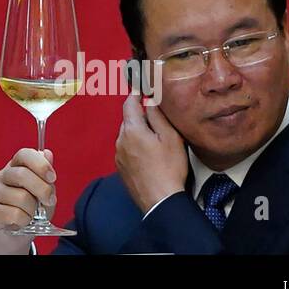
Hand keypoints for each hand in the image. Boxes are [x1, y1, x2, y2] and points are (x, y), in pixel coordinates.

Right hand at [0, 147, 55, 253]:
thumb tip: (47, 153)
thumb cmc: (31, 213)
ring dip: (33, 210)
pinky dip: (24, 221)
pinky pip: (15, 215)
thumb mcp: (43, 195)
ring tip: (30, 215)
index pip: (24, 154)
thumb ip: (45, 177)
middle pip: (23, 175)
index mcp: (14, 168)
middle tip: (50, 201)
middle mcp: (1, 177)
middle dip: (43, 190)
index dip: (40, 164)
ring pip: (21, 197)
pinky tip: (21, 222)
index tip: (52, 177)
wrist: (15, 238)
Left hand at [115, 90, 188, 213]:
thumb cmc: (168, 168)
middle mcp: (120, 140)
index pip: (128, 104)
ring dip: (137, 133)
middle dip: (138, 116)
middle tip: (155, 117)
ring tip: (155, 139)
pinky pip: (126, 150)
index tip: (139, 88)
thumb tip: (149, 100)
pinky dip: (135, 147)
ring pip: (127, 136)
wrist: (160, 200)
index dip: (134, 94)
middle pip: (128, 120)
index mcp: (132, 130)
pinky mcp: (121, 168)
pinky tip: (148, 155)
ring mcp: (119, 155)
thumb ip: (157, 116)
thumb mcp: (170, 137)